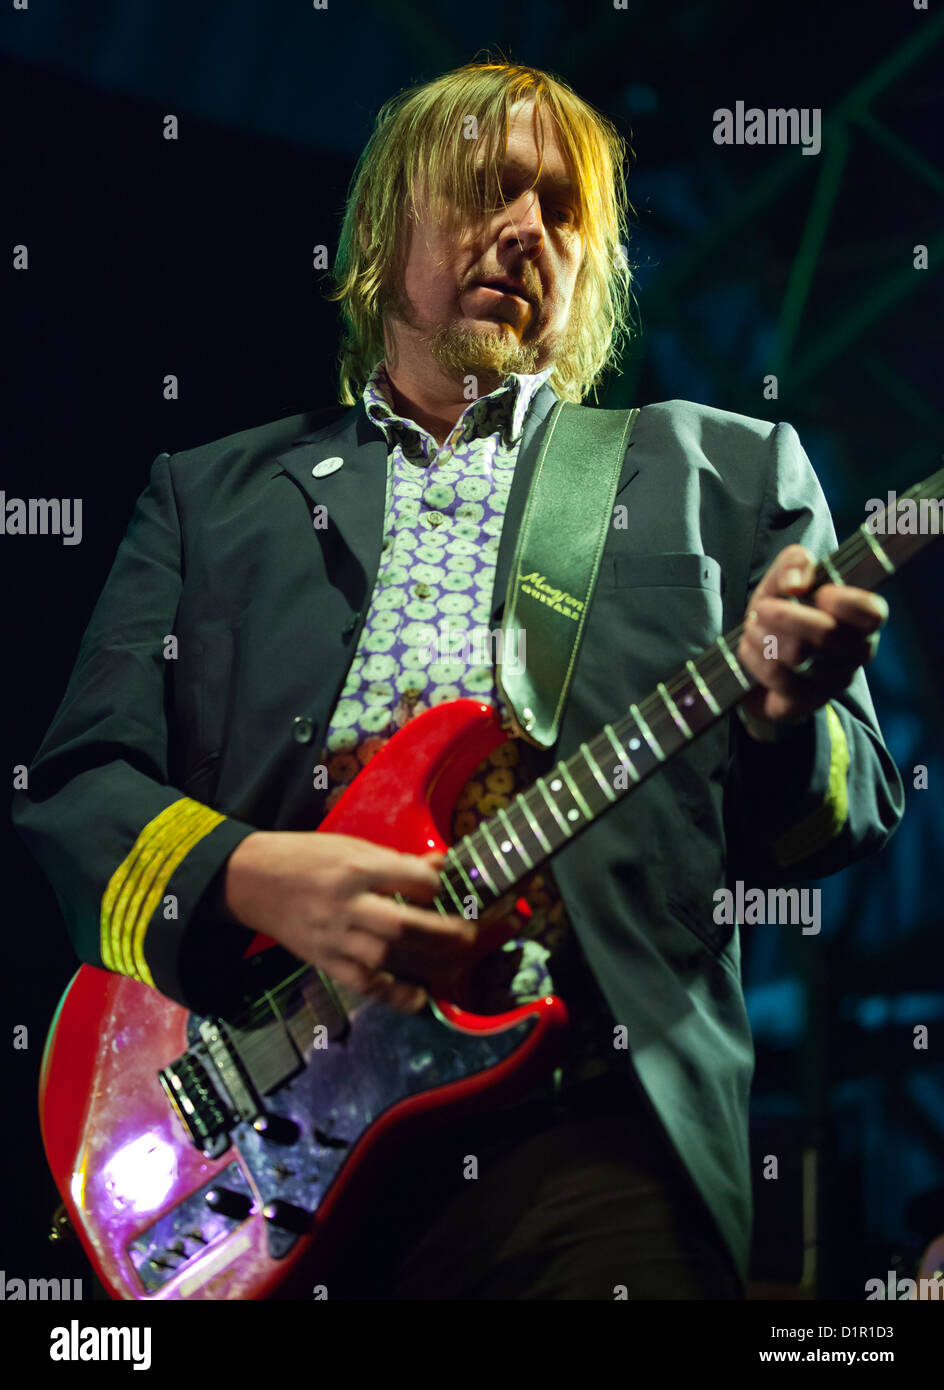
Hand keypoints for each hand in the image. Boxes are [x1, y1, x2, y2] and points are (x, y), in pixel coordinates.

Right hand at [222, 831, 476, 1014]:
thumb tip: (442, 866)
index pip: (409, 879)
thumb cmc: (306, 858)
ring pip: (387, 957)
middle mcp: (347, 905)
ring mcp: (335, 937)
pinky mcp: (325, 961)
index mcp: (355, 868)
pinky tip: (419, 997)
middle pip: (403, 925)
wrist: (251, 881)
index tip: (452, 889)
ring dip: (427, 962)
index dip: (437, 886)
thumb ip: (397, 861)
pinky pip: (363, 984)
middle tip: (473, 935)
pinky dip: (393, 994)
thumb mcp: (351, 846)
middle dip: (444, 933)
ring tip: (457, 962)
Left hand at [735, 543, 887, 728]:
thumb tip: (796, 583)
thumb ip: (795, 563)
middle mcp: (854, 654)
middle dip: (784, 615)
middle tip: (763, 607)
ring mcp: (830, 682)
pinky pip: (776, 676)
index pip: (872, 614)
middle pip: (826, 634)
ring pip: (796, 655)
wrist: (759, 657)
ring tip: (754, 626)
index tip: (819, 592)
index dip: (844, 601)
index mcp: (862, 620)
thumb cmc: (783, 611)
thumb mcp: (786, 578)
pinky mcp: (803, 703)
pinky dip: (753, 655)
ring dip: (763, 634)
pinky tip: (749, 646)